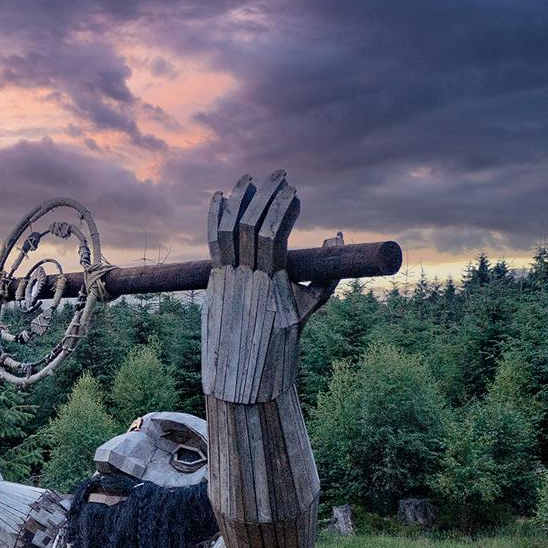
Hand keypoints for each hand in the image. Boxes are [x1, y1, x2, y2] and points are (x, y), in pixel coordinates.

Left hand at [202, 170, 338, 402]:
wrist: (247, 373)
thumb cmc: (285, 339)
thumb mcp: (311, 307)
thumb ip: (327, 275)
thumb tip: (334, 236)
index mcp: (268, 284)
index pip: (270, 236)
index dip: (281, 210)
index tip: (295, 192)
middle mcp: (242, 279)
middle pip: (247, 226)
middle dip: (264, 196)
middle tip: (280, 174)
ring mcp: (225, 279)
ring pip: (226, 230)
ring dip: (237, 200)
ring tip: (249, 177)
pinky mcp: (214, 280)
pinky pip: (213, 243)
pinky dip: (214, 217)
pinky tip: (219, 197)